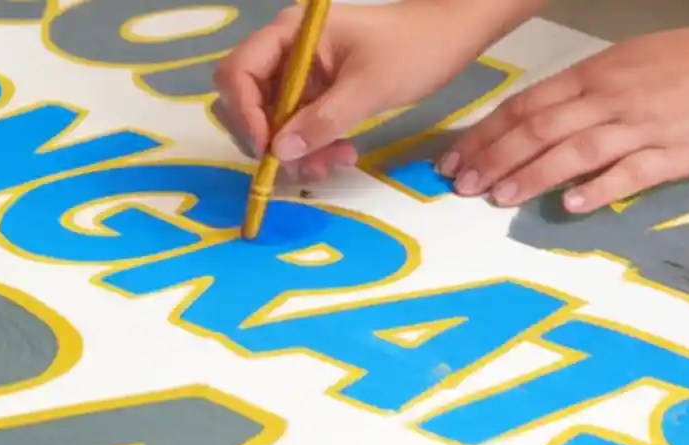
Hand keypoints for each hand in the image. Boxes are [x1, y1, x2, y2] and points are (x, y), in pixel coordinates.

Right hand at [213, 0, 520, 181]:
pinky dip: (311, 148)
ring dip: (294, 151)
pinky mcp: (316, 96)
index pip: (239, 73)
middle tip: (303, 165)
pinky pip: (297, 129)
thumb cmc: (413, 49)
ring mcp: (300, 76)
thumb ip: (323, 120)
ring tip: (334, 163)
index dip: (244, 113)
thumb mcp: (369, 87)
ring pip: (272, 123)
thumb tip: (278, 152)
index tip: (268, 149)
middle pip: (246, 102)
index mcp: (290, 34)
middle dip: (269, 139)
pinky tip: (340, 155)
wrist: (449, 40)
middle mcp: (286, 53)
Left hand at [443, 19, 688, 212]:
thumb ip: (580, 92)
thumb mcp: (624, 62)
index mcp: (595, 74)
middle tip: (462, 184)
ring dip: (532, 175)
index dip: (487, 133)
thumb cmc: (688, 63)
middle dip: (494, 157)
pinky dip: (598, 188)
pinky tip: (569, 205)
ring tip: (500, 197)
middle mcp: (611, 97)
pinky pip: (630, 172)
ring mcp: (642, 125)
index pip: (526, 105)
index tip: (457, 157)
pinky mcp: (674, 153)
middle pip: (539, 128)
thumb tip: (533, 120)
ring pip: (575, 150)